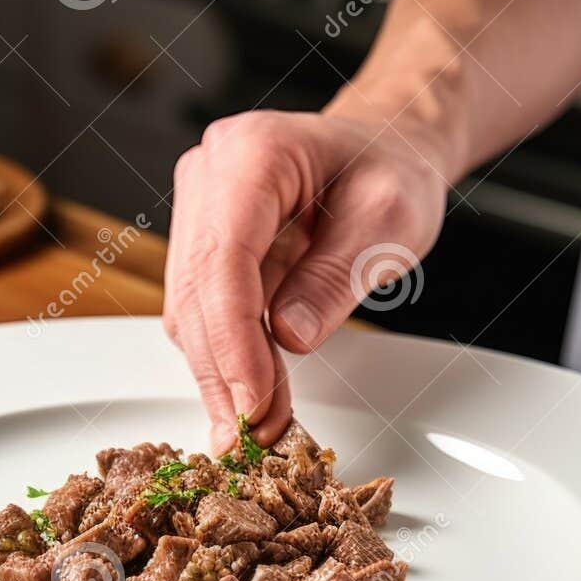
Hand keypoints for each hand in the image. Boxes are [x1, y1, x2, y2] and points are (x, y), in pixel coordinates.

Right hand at [163, 108, 450, 450]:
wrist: (384, 145)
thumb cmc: (392, 168)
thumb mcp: (389, 221)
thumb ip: (337, 277)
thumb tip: (287, 337)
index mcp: (252, 154)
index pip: (222, 259)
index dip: (233, 341)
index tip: (255, 403)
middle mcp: (209, 175)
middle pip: (196, 292)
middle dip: (225, 372)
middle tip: (256, 435)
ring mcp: (198, 209)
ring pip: (188, 310)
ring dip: (220, 374)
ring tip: (260, 426)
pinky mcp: (202, 242)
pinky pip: (202, 311)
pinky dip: (226, 358)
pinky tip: (253, 396)